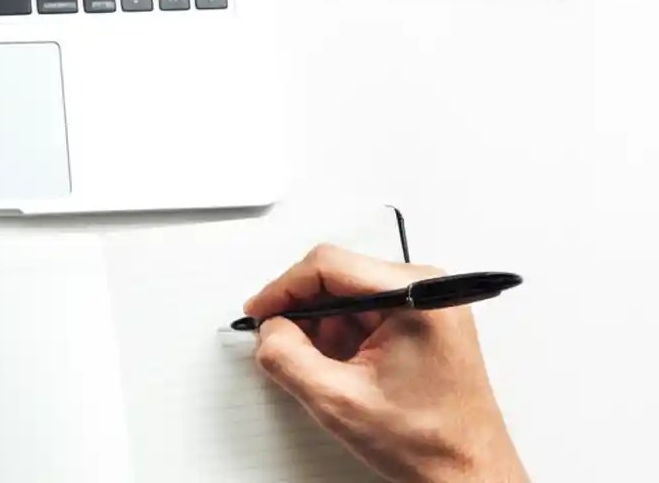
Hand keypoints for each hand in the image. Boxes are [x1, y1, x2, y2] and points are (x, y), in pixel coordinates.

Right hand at [245, 245, 526, 482]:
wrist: (468, 472)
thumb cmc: (428, 442)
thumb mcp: (337, 400)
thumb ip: (286, 357)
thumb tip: (268, 330)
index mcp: (416, 297)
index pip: (328, 265)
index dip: (283, 288)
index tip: (260, 311)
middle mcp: (427, 290)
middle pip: (337, 277)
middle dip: (304, 313)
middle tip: (283, 345)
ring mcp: (428, 304)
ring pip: (348, 295)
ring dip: (323, 328)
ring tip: (326, 369)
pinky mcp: (423, 321)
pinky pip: (366, 312)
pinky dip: (343, 336)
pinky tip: (345, 368)